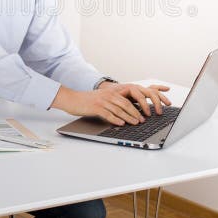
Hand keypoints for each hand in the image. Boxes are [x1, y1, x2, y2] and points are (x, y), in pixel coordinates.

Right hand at [50, 83, 170, 125]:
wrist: (72, 99)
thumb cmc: (87, 101)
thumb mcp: (101, 100)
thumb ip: (112, 105)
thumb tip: (124, 114)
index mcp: (111, 93)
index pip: (128, 100)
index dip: (138, 106)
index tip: (145, 114)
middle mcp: (109, 96)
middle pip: (126, 104)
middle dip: (136, 113)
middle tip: (143, 120)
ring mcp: (102, 101)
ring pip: (119, 109)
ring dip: (129, 117)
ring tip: (136, 123)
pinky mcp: (96, 108)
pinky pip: (108, 114)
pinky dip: (116, 119)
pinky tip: (121, 123)